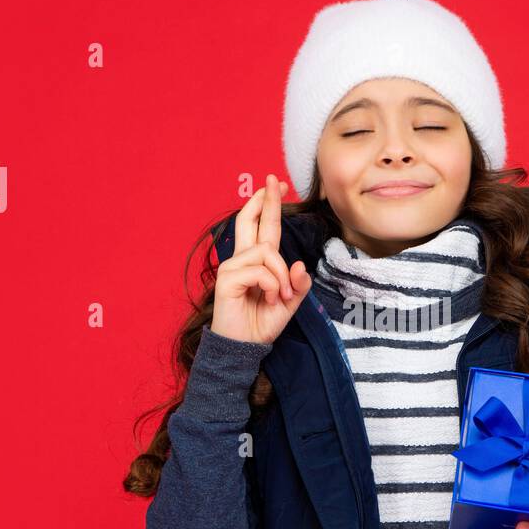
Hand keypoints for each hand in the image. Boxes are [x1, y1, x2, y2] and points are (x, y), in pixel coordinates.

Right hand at [211, 173, 312, 343]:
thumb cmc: (262, 323)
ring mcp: (232, 267)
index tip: (276, 184)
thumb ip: (298, 285)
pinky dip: (272, 285)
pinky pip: (260, 271)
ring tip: (280, 296)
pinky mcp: (227, 279)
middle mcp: (242, 259)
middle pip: (250, 220)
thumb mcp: (289, 304)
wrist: (244, 347)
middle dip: (266, 200)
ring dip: (281, 275)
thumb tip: (300, 265)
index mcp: (256, 262)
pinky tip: (270, 299)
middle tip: (274, 180)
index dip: (268, 205)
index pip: (261, 227)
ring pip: (267, 252)